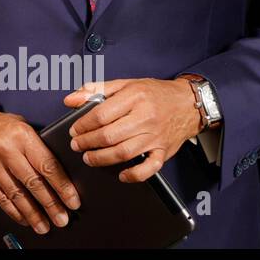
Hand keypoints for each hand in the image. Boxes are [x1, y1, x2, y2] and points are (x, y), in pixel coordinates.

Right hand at [0, 106, 80, 235]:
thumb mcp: (20, 126)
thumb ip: (37, 146)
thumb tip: (60, 174)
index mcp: (20, 135)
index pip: (47, 165)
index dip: (62, 186)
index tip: (72, 201)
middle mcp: (3, 149)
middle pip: (33, 183)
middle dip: (51, 204)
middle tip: (62, 218)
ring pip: (17, 195)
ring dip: (33, 213)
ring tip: (44, 225)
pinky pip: (0, 199)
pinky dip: (14, 212)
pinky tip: (24, 218)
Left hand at [63, 78, 201, 182]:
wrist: (188, 104)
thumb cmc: (154, 93)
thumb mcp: (125, 84)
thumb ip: (96, 90)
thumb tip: (71, 99)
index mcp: (134, 97)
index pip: (101, 114)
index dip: (83, 125)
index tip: (74, 130)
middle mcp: (145, 117)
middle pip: (110, 135)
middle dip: (87, 143)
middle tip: (76, 145)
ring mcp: (155, 136)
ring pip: (124, 152)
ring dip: (102, 158)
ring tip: (89, 158)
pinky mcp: (164, 151)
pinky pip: (149, 168)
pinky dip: (134, 175)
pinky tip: (121, 175)